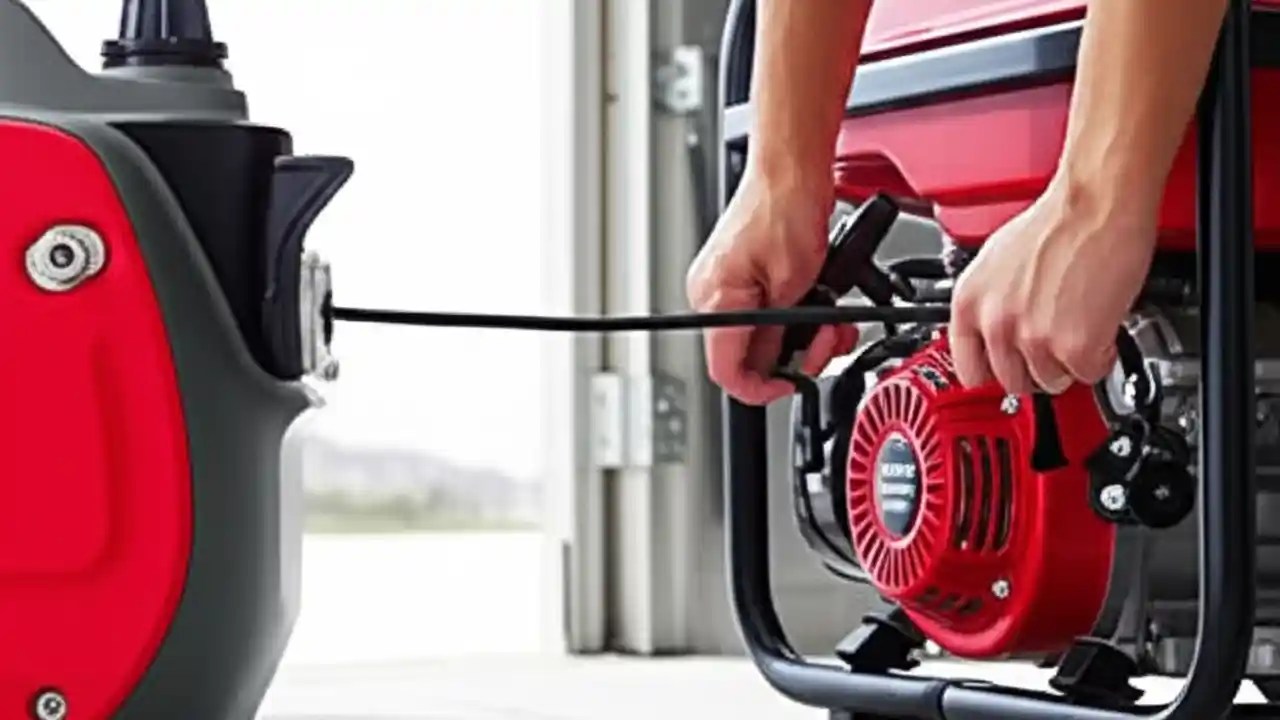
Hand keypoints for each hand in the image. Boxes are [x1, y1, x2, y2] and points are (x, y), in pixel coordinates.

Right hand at [687, 171, 857, 404]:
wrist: (790, 167)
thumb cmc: (787, 206)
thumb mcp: (796, 283)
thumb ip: (786, 332)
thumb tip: (785, 364)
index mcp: (715, 300)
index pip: (727, 372)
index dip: (763, 389)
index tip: (792, 384)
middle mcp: (712, 294)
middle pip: (750, 355)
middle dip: (796, 354)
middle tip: (825, 339)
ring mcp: (726, 285)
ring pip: (765, 335)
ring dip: (803, 334)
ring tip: (830, 318)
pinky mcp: (743, 275)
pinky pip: (768, 312)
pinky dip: (798, 315)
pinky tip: (819, 302)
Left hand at [950, 178, 1158, 394]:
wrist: (1096, 203)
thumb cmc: (1057, 221)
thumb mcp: (997, 263)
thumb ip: (992, 303)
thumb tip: (994, 331)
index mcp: (968, 302)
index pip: (968, 369)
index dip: (994, 373)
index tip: (1008, 372)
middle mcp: (995, 323)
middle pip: (1012, 382)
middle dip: (1037, 368)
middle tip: (1055, 344)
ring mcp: (1033, 337)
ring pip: (1051, 381)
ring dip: (1069, 362)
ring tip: (1080, 325)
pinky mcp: (1074, 346)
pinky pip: (1087, 373)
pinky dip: (1100, 357)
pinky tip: (1100, 327)